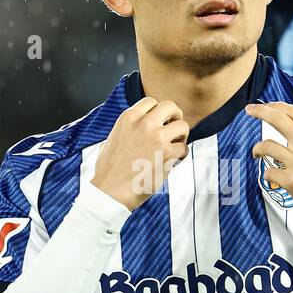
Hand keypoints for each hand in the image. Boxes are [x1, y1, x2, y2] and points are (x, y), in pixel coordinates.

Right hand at [91, 97, 189, 211]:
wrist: (110, 190)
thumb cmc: (109, 169)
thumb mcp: (113, 137)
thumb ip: (129, 127)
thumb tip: (140, 126)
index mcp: (129, 118)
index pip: (151, 101)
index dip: (158, 111)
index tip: (159, 121)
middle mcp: (144, 124)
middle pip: (170, 106)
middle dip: (175, 116)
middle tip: (173, 128)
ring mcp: (157, 138)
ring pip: (183, 126)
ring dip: (181, 136)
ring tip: (175, 146)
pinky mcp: (167, 154)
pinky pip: (184, 148)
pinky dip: (181, 155)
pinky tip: (173, 161)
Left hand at [246, 102, 292, 234]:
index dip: (277, 105)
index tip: (267, 105)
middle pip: (277, 119)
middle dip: (259, 111)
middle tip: (250, 110)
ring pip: (267, 146)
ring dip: (258, 148)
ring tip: (257, 152)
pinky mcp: (291, 182)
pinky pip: (269, 172)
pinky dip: (268, 173)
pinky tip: (272, 175)